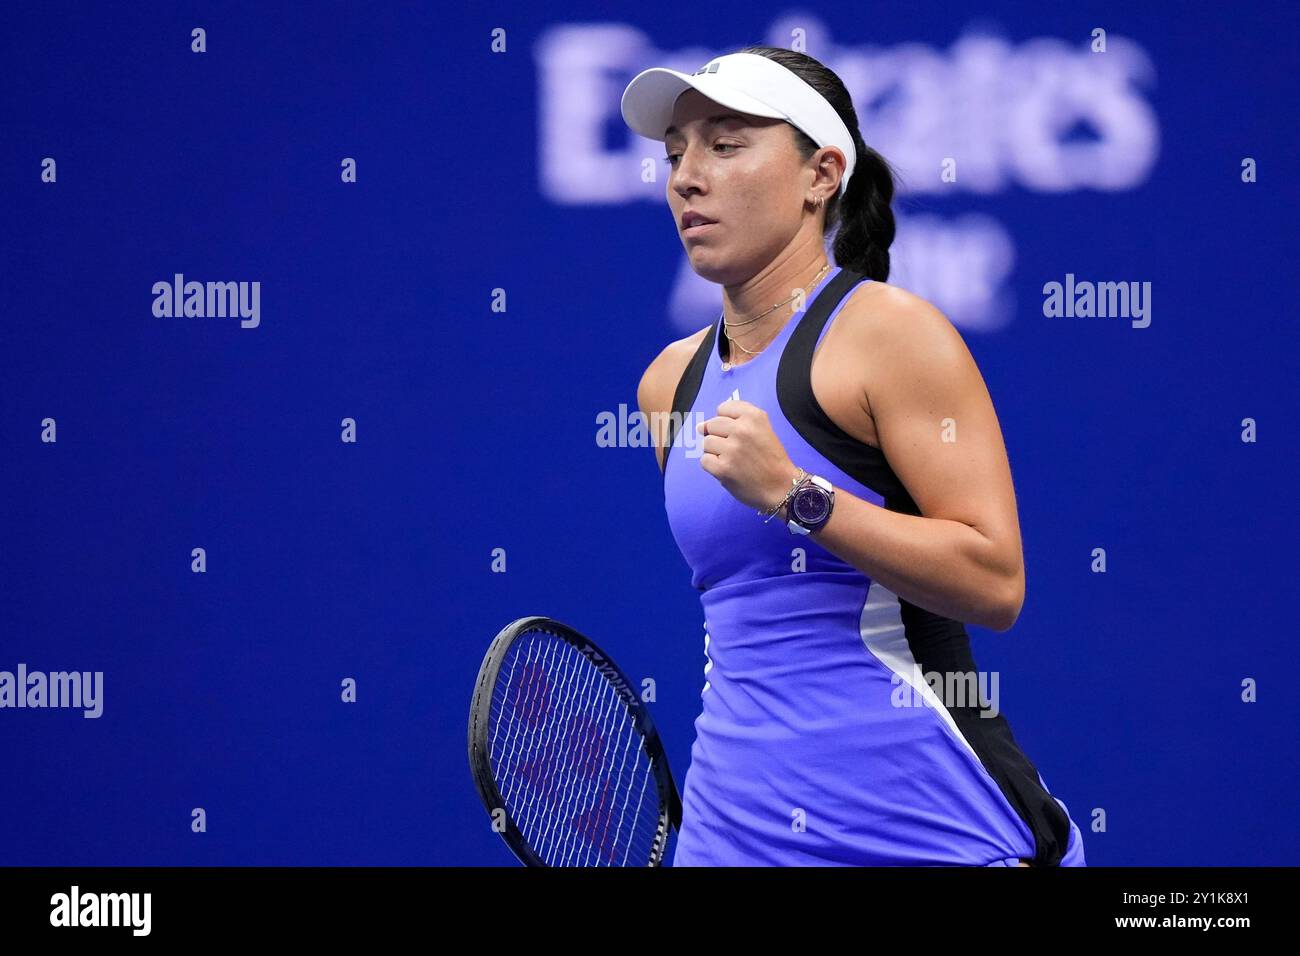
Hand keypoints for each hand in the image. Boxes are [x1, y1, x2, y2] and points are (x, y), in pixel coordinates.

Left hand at [695, 399, 799, 513]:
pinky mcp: (723, 468)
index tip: (736, 432)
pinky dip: (713, 466)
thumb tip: (700, 426)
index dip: (726, 421)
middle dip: (719, 437)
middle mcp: (742, 429)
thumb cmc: (771, 458)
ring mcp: (731, 449)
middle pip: (712, 425)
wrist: (782, 487)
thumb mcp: (762, 429)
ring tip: (732, 460)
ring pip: (706, 443)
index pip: (723, 408)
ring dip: (715, 452)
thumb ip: (736, 421)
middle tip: (735, 450)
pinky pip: (704, 460)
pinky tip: (727, 469)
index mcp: (754, 416)